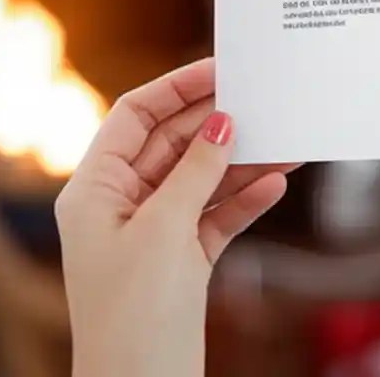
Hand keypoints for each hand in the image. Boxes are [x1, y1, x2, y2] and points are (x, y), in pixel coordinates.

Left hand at [54, 59, 297, 376]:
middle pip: (172, 144)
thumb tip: (221, 121)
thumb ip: (196, 170)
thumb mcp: (164, 228)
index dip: (176, 88)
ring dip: (242, 161)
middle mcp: (121, 205)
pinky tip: (275, 184)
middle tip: (263, 99)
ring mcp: (154, 232)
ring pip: (202, 179)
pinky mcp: (183, 259)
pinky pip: (217, 215)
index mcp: (94, 190)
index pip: (134, 117)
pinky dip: (245, 199)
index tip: (220, 68)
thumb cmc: (133, 311)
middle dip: (217, 123)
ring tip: (285, 142)